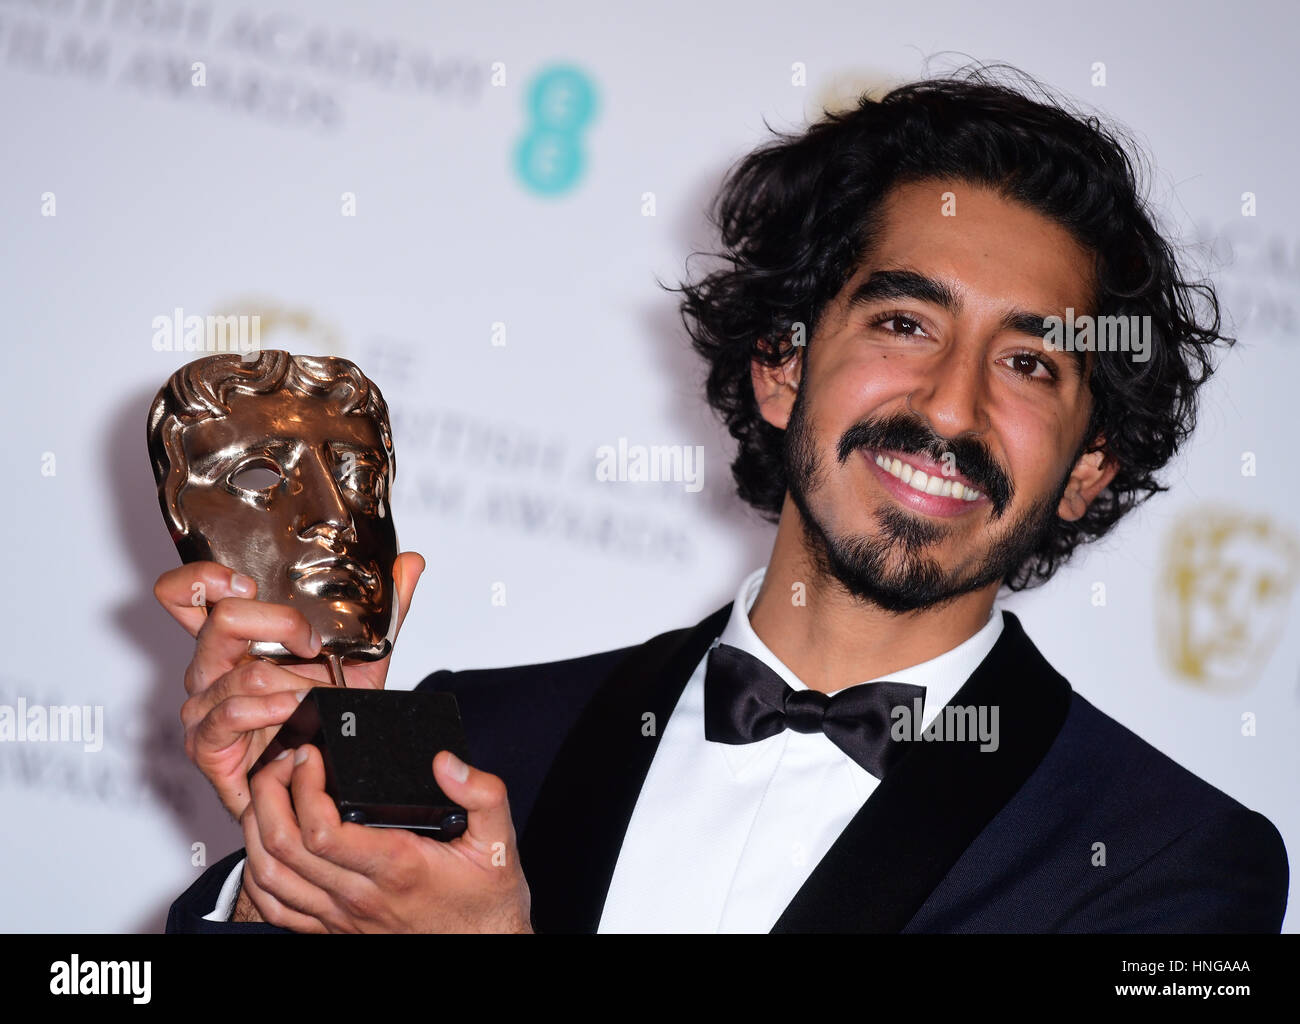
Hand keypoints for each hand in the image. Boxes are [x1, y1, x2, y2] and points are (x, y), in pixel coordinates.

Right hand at [153, 552, 425, 819]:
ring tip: (318, 698)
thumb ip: (384, 612)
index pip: (188, 593)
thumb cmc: (327, 718)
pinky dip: (270, 711)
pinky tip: (293, 716)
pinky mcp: (206, 744)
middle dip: (283, 625)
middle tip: (316, 645)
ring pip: (241, 673)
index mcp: (233, 640)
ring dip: (294, 684)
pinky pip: (231, 714)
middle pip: (221, 619)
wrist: (325, 777)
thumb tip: (411, 564)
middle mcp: (210, 667)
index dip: (204, 578)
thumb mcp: (362, 658)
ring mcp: (203, 706)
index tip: (247, 582)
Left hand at [238, 745, 531, 932]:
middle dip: (269, 793)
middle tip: (282, 764)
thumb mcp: (500, 840)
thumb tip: (445, 762)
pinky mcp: (333, 929)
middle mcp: (359, 895)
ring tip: (268, 792)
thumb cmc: (486, 900)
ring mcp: (341, 916)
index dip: (303, 786)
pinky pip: (276, 906)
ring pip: (269, 875)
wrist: (485, 948)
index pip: (321, 830)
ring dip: (255, 828)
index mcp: (397, 867)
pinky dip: (257, 871)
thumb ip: (482, 793)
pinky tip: (266, 843)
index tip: (311, 757)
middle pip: (283, 846)